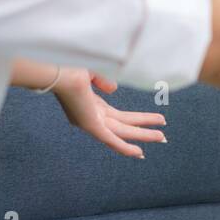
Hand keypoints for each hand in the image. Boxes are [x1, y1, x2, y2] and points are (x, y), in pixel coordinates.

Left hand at [51, 68, 167, 158]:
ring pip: (123, 132)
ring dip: (143, 135)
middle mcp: (91, 116)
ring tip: (162, 138)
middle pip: (124, 126)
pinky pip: (111, 139)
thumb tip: (113, 90)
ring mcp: (91, 122)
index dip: (136, 120)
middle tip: (162, 136)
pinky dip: (125, 147)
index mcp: (91, 105)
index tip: (151, 122)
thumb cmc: (69, 67)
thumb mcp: (91, 71)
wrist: (57, 68)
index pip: (118, 116)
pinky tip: (140, 153)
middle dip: (145, 130)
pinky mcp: (91, 125)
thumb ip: (103, 80)